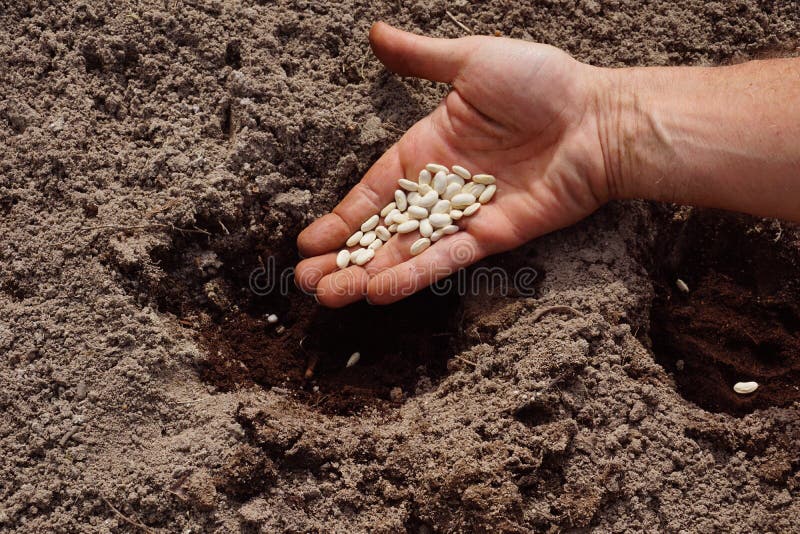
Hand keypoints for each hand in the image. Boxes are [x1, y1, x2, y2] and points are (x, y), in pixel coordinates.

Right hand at [295, 22, 614, 306]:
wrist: (599, 118)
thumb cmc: (542, 84)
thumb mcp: (472, 60)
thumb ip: (421, 58)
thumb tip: (375, 33)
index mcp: (426, 150)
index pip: (372, 191)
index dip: (341, 217)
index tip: (307, 241)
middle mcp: (440, 189)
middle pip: (382, 230)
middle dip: (343, 256)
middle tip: (304, 282)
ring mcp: (465, 217)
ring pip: (405, 252)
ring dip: (365, 275)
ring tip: (327, 296)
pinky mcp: (492, 238)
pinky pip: (445, 260)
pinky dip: (412, 276)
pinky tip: (377, 292)